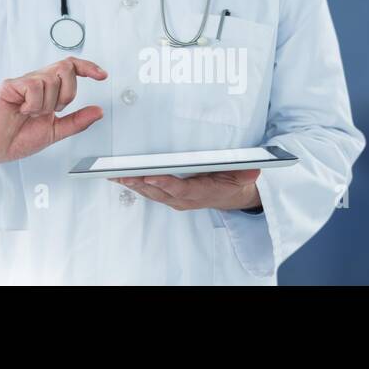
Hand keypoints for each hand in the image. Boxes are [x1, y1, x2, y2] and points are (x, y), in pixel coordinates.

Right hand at [0, 57, 107, 175]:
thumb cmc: (18, 139)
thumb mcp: (55, 132)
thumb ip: (77, 121)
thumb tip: (98, 112)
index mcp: (48, 90)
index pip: (71, 67)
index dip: (88, 67)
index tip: (102, 76)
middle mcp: (36, 82)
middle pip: (65, 67)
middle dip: (67, 92)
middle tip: (54, 110)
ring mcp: (22, 82)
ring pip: (50, 79)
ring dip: (46, 104)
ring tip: (31, 114)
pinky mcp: (9, 86)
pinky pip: (33, 86)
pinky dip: (33, 104)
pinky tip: (23, 111)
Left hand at [110, 169, 262, 211]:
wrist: (232, 196)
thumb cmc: (233, 182)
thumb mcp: (245, 176)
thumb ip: (247, 173)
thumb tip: (253, 169)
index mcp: (201, 193)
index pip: (180, 189)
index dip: (165, 183)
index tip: (151, 175)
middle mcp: (184, 199)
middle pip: (158, 191)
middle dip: (139, 182)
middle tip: (122, 173)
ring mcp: (175, 199)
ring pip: (150, 192)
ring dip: (132, 184)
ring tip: (115, 174)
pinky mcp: (168, 196)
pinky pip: (148, 191)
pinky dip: (134, 184)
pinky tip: (120, 177)